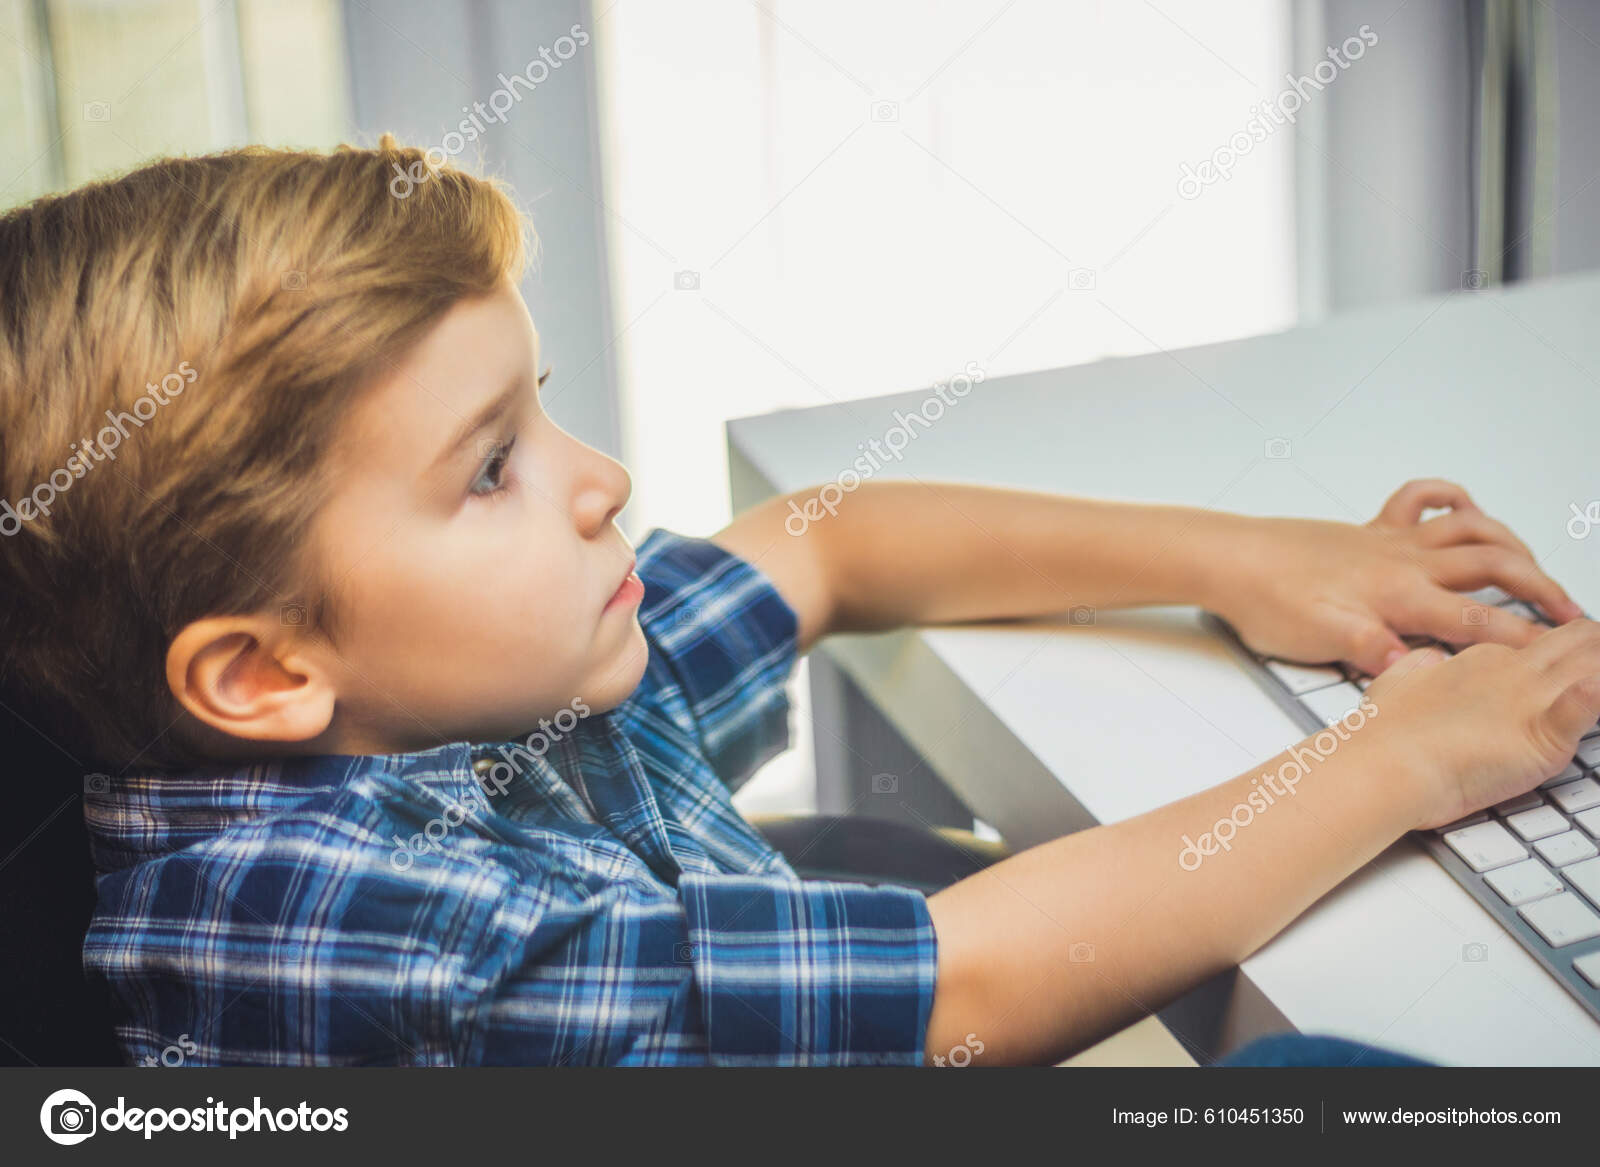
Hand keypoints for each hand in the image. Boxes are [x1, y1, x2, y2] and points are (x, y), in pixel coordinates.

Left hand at [1206, 479, 1580, 674]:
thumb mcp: (1321, 640)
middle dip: (1542, 590)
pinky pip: (1421, 500)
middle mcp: (1405, 562)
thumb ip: (1373, 651)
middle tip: (1574, 616)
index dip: (1524, 641)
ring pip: (1472, 530)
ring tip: (1537, 567)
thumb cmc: (1268, 601)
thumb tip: (1415, 669)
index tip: (1560, 656)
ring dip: (1512, 544)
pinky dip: (1451, 497)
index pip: (1479, 622)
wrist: (1231, 559)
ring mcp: (1390, 542)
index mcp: (1400, 597)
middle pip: (1494, 567)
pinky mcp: (1369, 530)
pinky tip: (1467, 508)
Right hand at [1363, 621, 1599, 827]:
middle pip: (1578, 641)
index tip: (1569, 666)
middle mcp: (1511, 670)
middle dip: (1597, 647)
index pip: (1537, 646)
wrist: (1384, 763)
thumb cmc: (1382, 735)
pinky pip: (1592, 701)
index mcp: (1479, 659)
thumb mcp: (1392, 682)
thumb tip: (1432, 662)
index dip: (1560, 655)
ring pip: (1594, 662)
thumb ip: (1418, 667)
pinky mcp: (1546, 734)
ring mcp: (1531, 699)